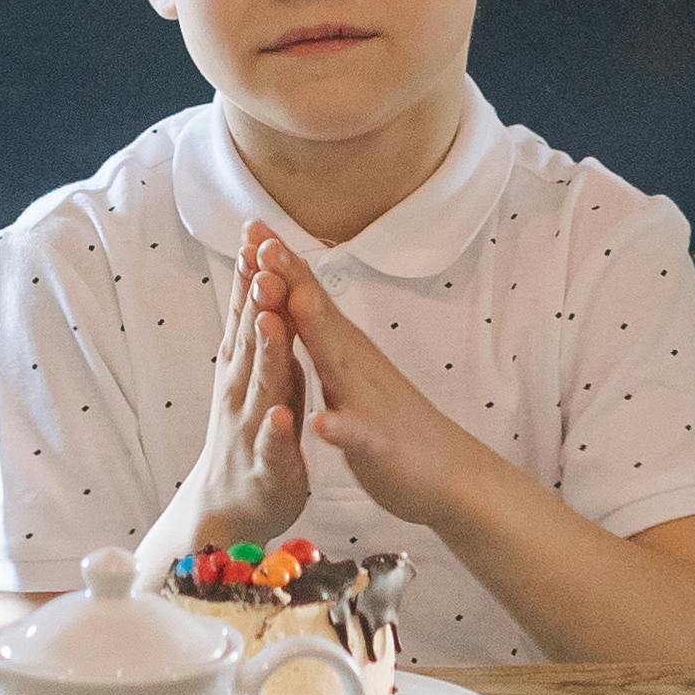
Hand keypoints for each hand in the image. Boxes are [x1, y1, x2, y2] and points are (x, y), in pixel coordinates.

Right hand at [170, 249, 315, 556]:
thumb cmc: (252, 434)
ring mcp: (252, 430)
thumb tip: (260, 279)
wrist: (229, 509)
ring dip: (266, 355)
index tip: (254, 227)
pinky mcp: (268, 470)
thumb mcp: (260, 377)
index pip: (251, 310)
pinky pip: (273, 449)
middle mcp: (243, 391)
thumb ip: (260, 333)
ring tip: (271, 322)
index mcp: (247, 367)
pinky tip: (280, 418)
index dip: (253, 270)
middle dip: (257, 297)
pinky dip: (276, 433)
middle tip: (259, 253)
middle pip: (252, 337)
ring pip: (262, 388)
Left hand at [257, 242, 461, 528]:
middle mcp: (353, 363)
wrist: (444, 470)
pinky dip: (340, 427)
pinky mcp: (376, 443)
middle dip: (290, 280)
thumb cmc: (387, 416)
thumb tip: (298, 286)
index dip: (278, 263)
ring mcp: (367, 400)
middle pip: (318, 315)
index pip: (304, 296)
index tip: (250, 224)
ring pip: (338, 363)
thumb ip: (322, 328)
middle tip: (263, 241)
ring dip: (317, 332)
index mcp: (339, 348)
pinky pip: (357, 433)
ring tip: (296, 303)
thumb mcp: (347, 365)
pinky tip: (322, 423)